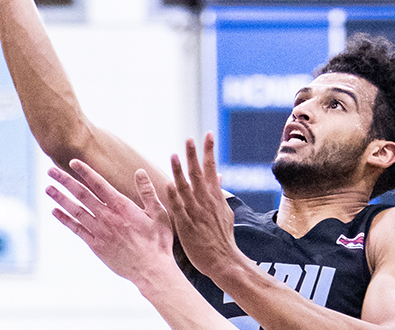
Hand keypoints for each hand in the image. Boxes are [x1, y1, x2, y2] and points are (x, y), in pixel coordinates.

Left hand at [47, 159, 177, 287]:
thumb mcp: (158, 213)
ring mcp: (99, 231)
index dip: (85, 172)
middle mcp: (107, 217)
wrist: (151, 270)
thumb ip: (147, 191)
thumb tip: (139, 171)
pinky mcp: (96, 245)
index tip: (73, 162)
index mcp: (122, 207)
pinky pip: (76, 230)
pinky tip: (55, 211)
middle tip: (51, 171)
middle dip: (65, 181)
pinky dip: (65, 219)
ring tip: (48, 188)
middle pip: (82, 194)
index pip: (99, 184)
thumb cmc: (157, 241)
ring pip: (75, 210)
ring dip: (61, 198)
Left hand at [165, 132, 240, 278]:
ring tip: (174, 156)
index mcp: (215, 197)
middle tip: (189, 139)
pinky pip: (179, 209)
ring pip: (186, 188)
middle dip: (193, 155)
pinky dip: (175, 197)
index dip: (209, 151)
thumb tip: (219, 175)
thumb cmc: (222, 237)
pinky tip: (169, 185)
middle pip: (198, 174)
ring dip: (180, 172)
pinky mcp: (186, 225)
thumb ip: (219, 192)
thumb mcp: (225, 211)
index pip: (211, 168)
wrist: (224, 260)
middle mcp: (206, 202)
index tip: (208, 134)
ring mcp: (196, 213)